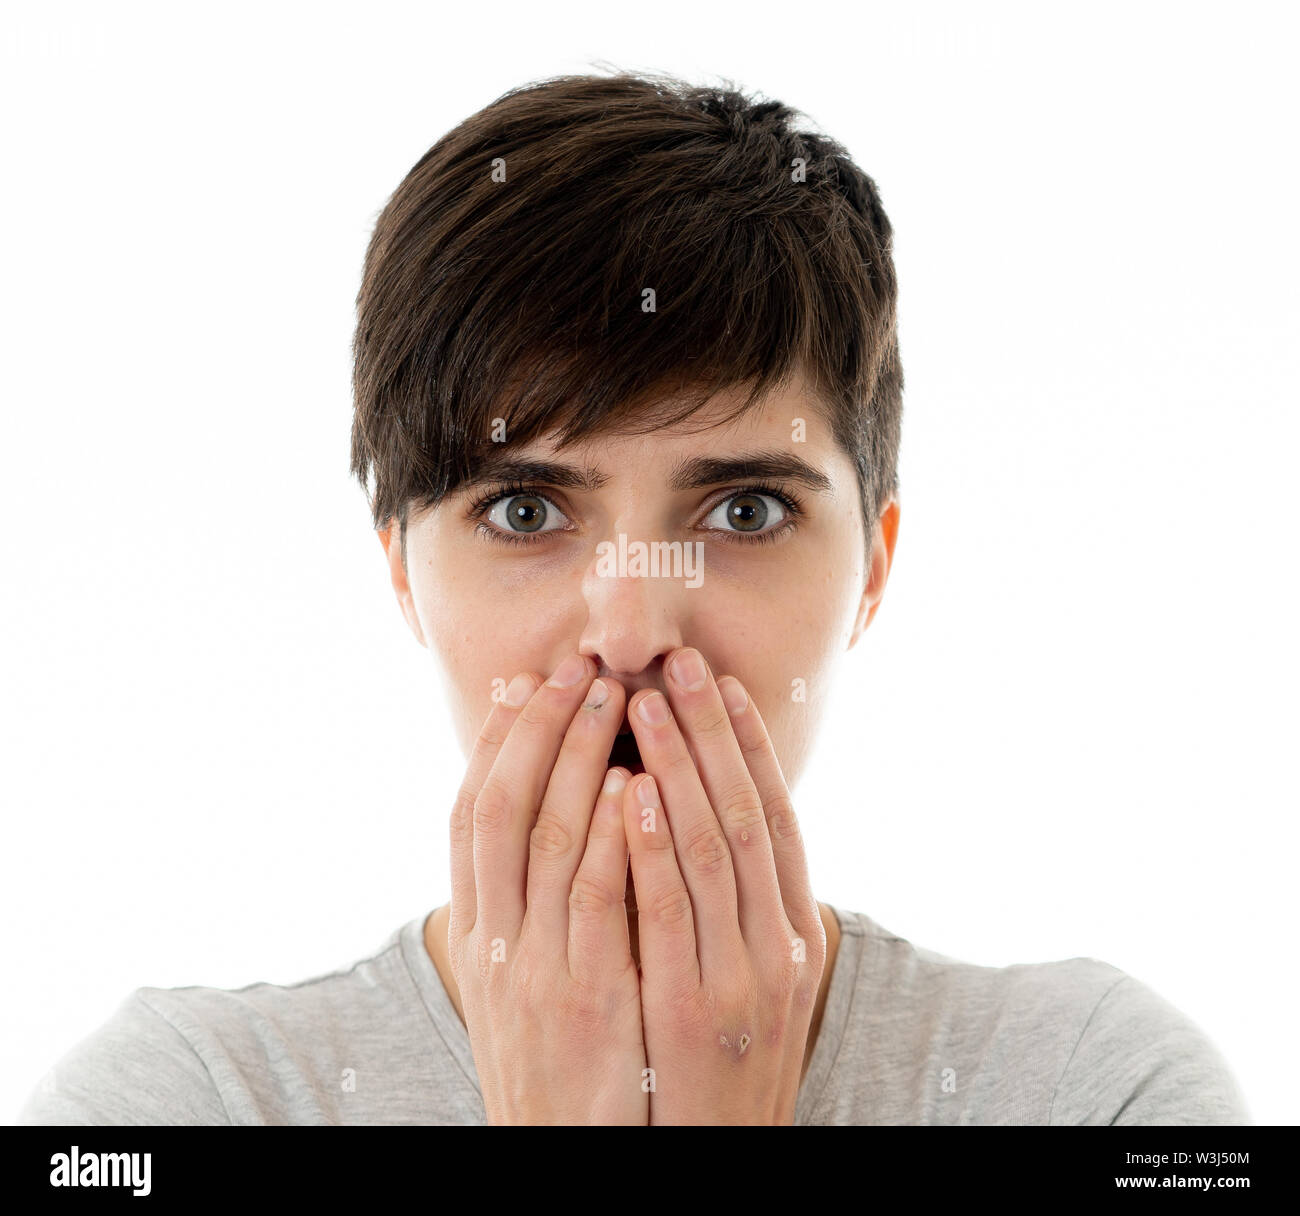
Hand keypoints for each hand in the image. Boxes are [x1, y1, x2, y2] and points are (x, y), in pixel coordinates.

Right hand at [447, 654, 648, 1123]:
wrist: (561, 1161)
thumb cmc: (553, 1067)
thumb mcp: (518, 990)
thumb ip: (526, 916)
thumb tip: (552, 835)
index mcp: (477, 936)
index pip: (469, 819)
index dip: (493, 747)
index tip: (519, 686)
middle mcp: (494, 943)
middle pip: (503, 810)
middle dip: (538, 731)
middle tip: (572, 666)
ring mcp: (537, 969)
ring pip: (551, 838)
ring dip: (580, 759)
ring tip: (611, 694)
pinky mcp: (589, 998)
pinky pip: (599, 900)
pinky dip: (614, 835)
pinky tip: (637, 782)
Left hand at [620, 647, 826, 1123]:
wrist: (721, 1161)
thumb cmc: (729, 1068)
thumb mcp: (758, 984)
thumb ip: (747, 912)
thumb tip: (717, 834)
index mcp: (796, 932)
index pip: (776, 816)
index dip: (751, 746)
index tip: (724, 684)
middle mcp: (780, 945)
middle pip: (745, 813)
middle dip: (713, 732)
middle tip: (683, 662)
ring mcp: (742, 975)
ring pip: (711, 847)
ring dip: (678, 766)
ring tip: (646, 699)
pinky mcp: (695, 1009)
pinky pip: (671, 910)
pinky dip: (651, 845)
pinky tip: (630, 790)